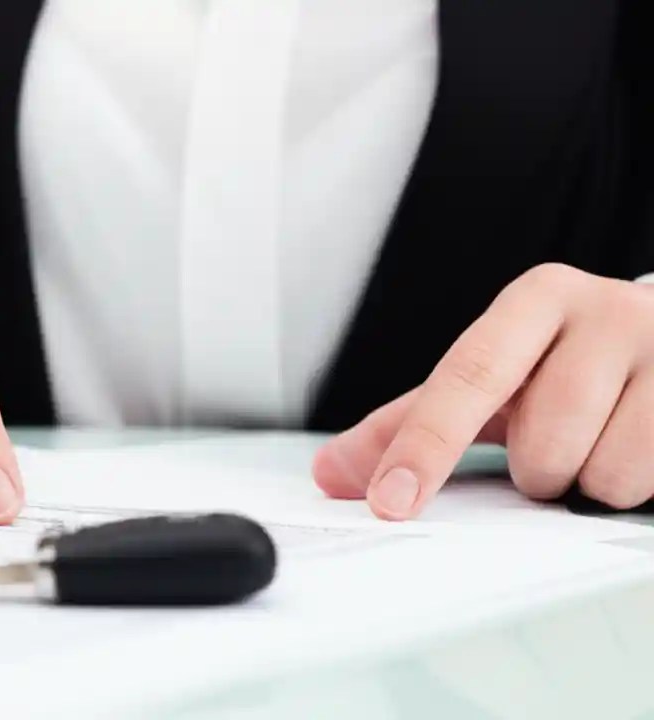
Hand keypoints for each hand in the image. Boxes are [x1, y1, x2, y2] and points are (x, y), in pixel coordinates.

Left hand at [313, 263, 653, 519]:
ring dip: (588, 483)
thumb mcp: (493, 382)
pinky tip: (636, 447)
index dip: (425, 446)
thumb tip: (331, 475)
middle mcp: (607, 311)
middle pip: (541, 443)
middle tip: (552, 445)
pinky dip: (634, 487)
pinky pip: (650, 483)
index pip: (467, 377)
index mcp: (537, 300)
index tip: (390, 501)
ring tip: (600, 441)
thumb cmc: (570, 366)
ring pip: (602, 474)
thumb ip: (410, 424)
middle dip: (535, 472)